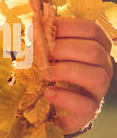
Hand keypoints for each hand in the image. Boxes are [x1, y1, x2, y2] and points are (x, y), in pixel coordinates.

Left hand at [46, 18, 112, 135]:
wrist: (52, 106)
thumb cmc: (53, 70)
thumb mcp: (50, 51)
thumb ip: (45, 39)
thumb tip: (33, 29)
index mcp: (96, 46)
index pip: (91, 29)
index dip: (67, 26)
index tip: (44, 30)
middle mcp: (104, 66)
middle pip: (94, 51)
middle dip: (63, 48)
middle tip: (41, 53)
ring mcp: (99, 90)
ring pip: (96, 76)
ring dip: (66, 70)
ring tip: (45, 72)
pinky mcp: (90, 110)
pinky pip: (85, 105)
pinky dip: (64, 97)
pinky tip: (48, 92)